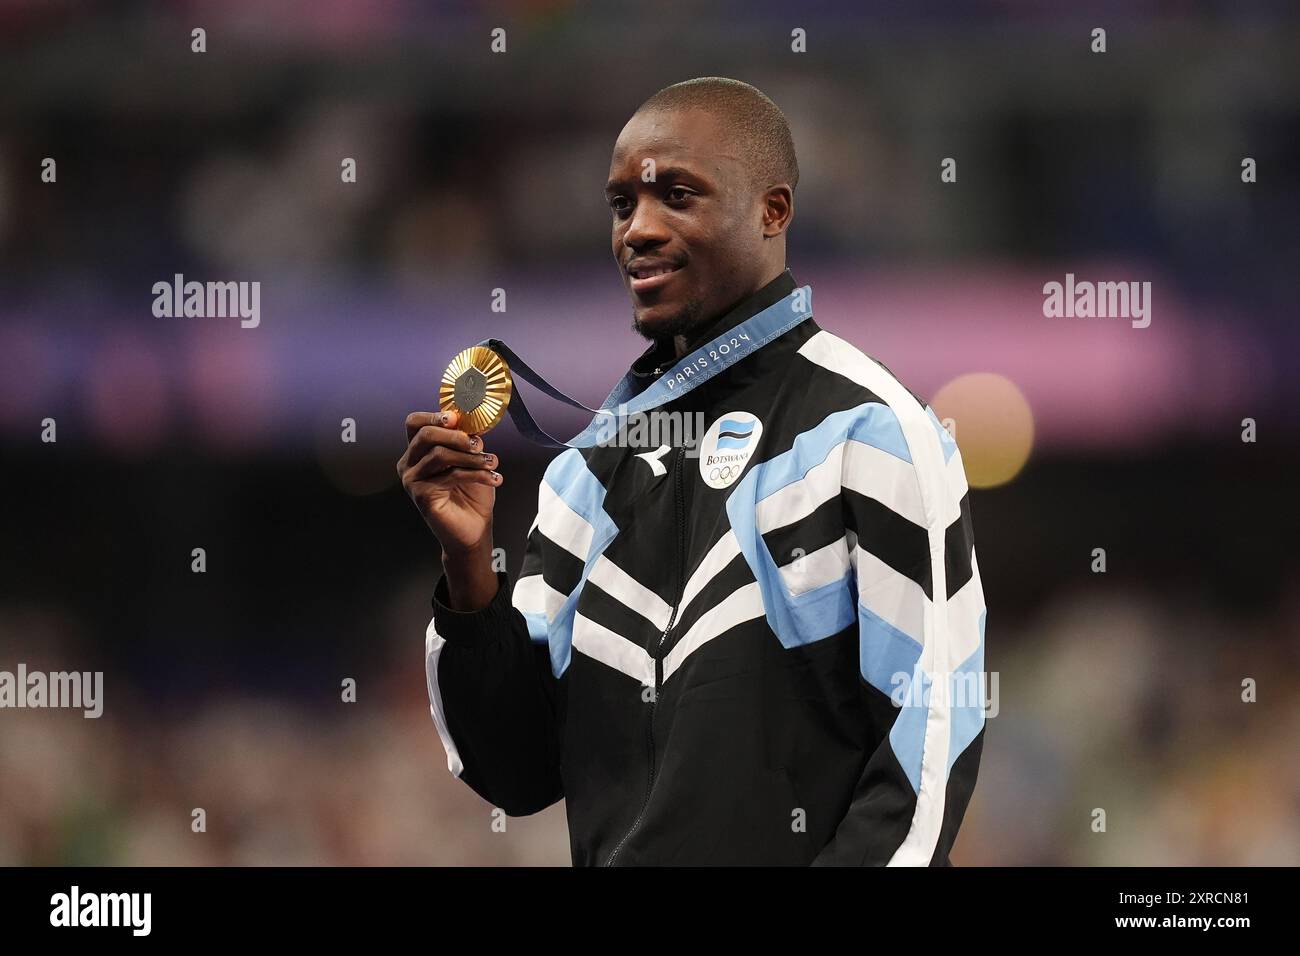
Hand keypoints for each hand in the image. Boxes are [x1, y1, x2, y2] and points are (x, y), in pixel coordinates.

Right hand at [397, 409, 501, 556]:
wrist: (474, 528)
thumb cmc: (471, 494)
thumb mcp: (472, 459)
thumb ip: (467, 439)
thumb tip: (471, 421)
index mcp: (418, 450)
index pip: (415, 423)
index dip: (434, 416)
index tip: (456, 418)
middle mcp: (409, 463)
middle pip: (425, 435)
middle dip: (455, 435)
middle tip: (478, 443)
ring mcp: (412, 480)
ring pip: (439, 454)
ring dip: (471, 457)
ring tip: (492, 463)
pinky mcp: (421, 495)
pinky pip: (450, 475)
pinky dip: (476, 474)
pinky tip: (492, 478)